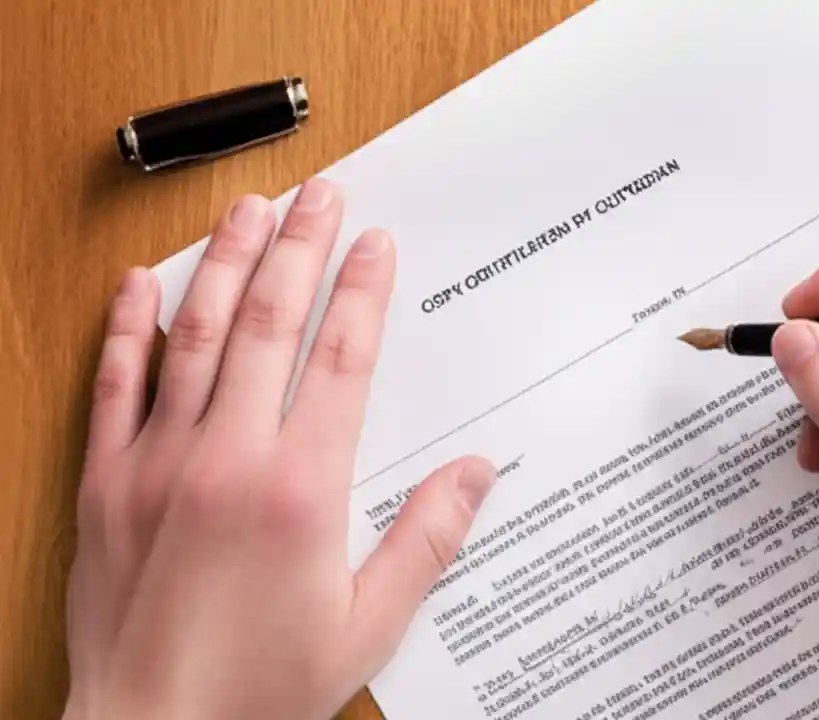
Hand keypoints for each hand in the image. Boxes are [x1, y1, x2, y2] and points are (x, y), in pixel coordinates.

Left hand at [65, 179, 493, 719]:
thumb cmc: (261, 689)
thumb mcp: (367, 626)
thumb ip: (426, 540)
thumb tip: (477, 473)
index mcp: (300, 491)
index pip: (340, 361)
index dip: (361, 293)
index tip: (375, 245)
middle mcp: (228, 460)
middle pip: (270, 326)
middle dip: (299, 250)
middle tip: (319, 195)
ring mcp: (159, 464)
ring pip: (196, 338)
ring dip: (224, 265)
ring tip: (248, 210)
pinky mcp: (105, 484)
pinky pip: (115, 387)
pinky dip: (127, 330)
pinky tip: (140, 286)